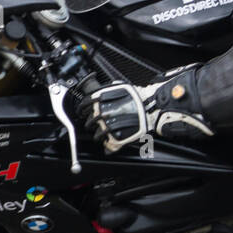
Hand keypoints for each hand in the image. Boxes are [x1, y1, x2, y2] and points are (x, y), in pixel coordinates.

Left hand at [78, 80, 213, 153]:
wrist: (151, 107)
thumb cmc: (137, 97)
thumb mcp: (119, 87)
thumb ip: (106, 89)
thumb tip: (96, 86)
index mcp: (100, 99)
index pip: (83, 105)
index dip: (82, 110)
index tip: (82, 112)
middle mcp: (101, 112)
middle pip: (88, 121)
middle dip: (89, 123)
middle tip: (94, 123)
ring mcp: (108, 126)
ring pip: (96, 135)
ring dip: (98, 135)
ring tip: (102, 133)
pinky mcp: (116, 137)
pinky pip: (108, 145)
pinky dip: (108, 146)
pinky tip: (109, 142)